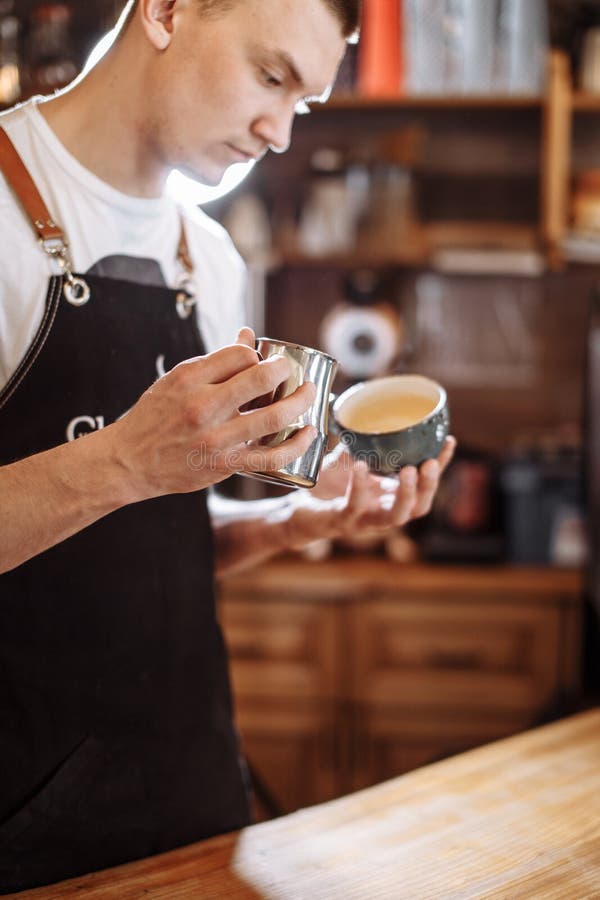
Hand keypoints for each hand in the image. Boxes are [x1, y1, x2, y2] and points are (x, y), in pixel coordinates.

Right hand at [102, 327, 316, 499]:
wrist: (130, 460)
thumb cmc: (154, 417)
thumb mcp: (176, 380)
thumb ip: (215, 361)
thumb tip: (247, 336)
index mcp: (190, 378)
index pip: (240, 354)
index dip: (258, 355)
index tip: (262, 362)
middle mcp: (203, 406)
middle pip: (261, 378)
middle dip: (286, 370)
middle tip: (292, 371)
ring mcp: (216, 438)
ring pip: (273, 417)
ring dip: (301, 402)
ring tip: (310, 394)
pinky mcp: (225, 464)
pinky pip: (271, 456)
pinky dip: (296, 444)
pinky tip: (309, 432)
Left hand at [285, 436, 456, 548]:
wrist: (297, 510)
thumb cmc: (327, 487)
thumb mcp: (349, 459)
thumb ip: (362, 441)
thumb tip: (369, 410)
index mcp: (391, 497)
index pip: (425, 485)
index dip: (440, 465)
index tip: (448, 440)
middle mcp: (383, 512)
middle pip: (419, 507)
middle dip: (429, 486)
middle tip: (430, 463)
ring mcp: (364, 521)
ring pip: (395, 516)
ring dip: (406, 494)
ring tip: (409, 470)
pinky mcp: (341, 522)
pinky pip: (354, 506)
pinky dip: (359, 486)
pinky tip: (361, 467)